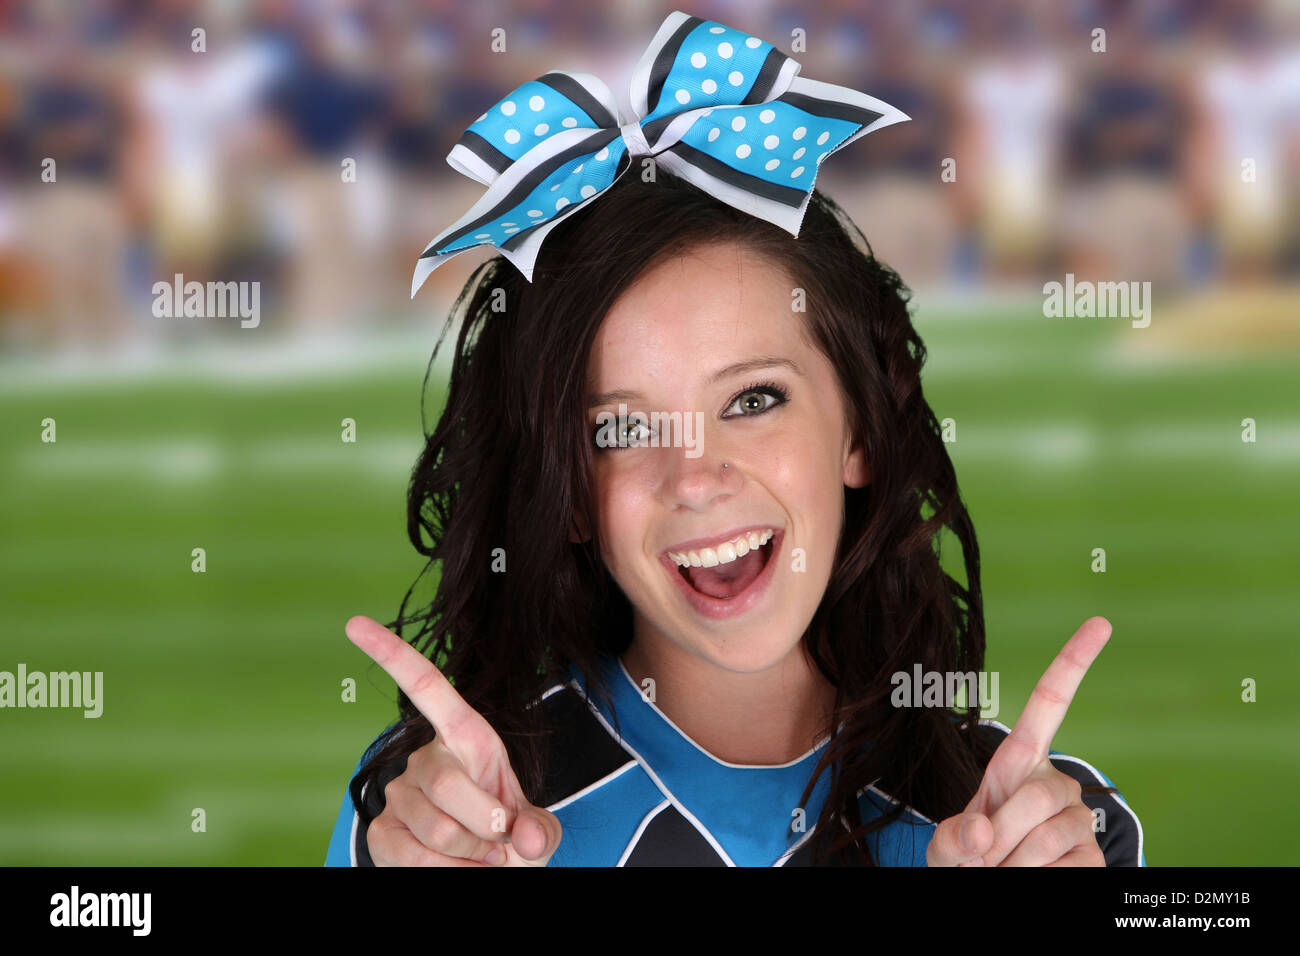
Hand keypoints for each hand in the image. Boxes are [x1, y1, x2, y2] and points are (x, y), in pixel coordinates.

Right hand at [345, 615, 562, 866]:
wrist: (490, 872)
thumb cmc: (512, 839)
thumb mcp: (539, 831)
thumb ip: (541, 830)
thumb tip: (525, 838)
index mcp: (465, 738)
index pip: (426, 688)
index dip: (393, 654)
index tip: (354, 622)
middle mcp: (424, 757)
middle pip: (444, 782)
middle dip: (485, 822)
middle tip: (502, 841)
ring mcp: (398, 795)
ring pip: (434, 827)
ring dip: (469, 852)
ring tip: (480, 855)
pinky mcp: (381, 833)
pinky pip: (410, 856)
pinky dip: (445, 871)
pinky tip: (455, 866)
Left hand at [927, 616, 1111, 866]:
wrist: (989, 894)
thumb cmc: (968, 861)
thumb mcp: (946, 847)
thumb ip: (953, 838)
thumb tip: (984, 831)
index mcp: (1018, 762)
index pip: (1049, 704)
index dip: (1073, 662)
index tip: (1101, 622)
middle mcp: (1056, 782)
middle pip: (1034, 800)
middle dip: (998, 838)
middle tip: (984, 859)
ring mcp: (1079, 819)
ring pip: (1045, 838)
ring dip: (1011, 865)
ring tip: (1003, 870)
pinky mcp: (1094, 857)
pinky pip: (1062, 868)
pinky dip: (1033, 881)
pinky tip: (1031, 879)